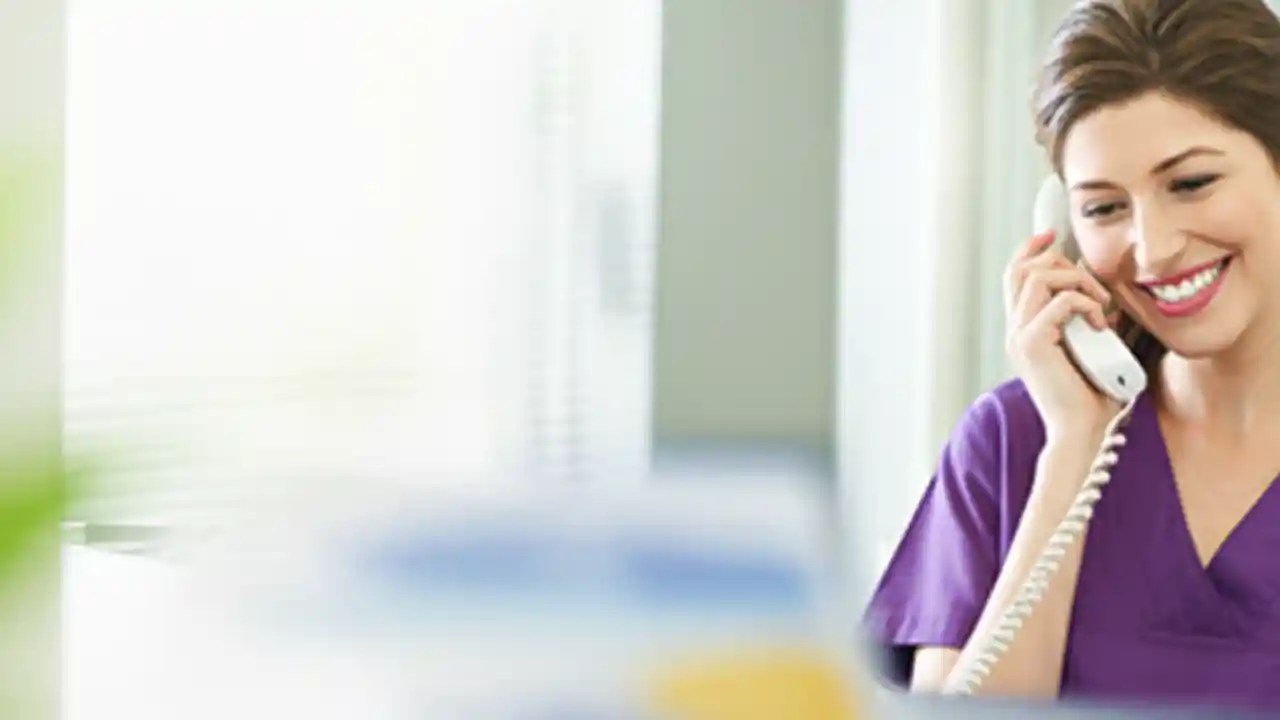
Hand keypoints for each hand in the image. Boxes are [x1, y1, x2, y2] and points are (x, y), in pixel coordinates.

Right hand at [1002, 231, 1120, 441]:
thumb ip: (1087, 320)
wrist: (1081, 430)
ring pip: (1037, 279)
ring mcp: (1019, 337)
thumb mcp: (1091, 347)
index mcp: (1023, 329)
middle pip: (1021, 269)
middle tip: (1093, 282)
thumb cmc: (1092, 395)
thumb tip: (1102, 293)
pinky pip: (1058, 303)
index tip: (1052, 235)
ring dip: (1076, 281)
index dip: (1030, 249)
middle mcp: (1015, 330)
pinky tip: (1102, 323)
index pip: (1014, 275)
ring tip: (1100, 303)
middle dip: (1060, 263)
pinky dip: (1085, 304)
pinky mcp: (1032, 345)